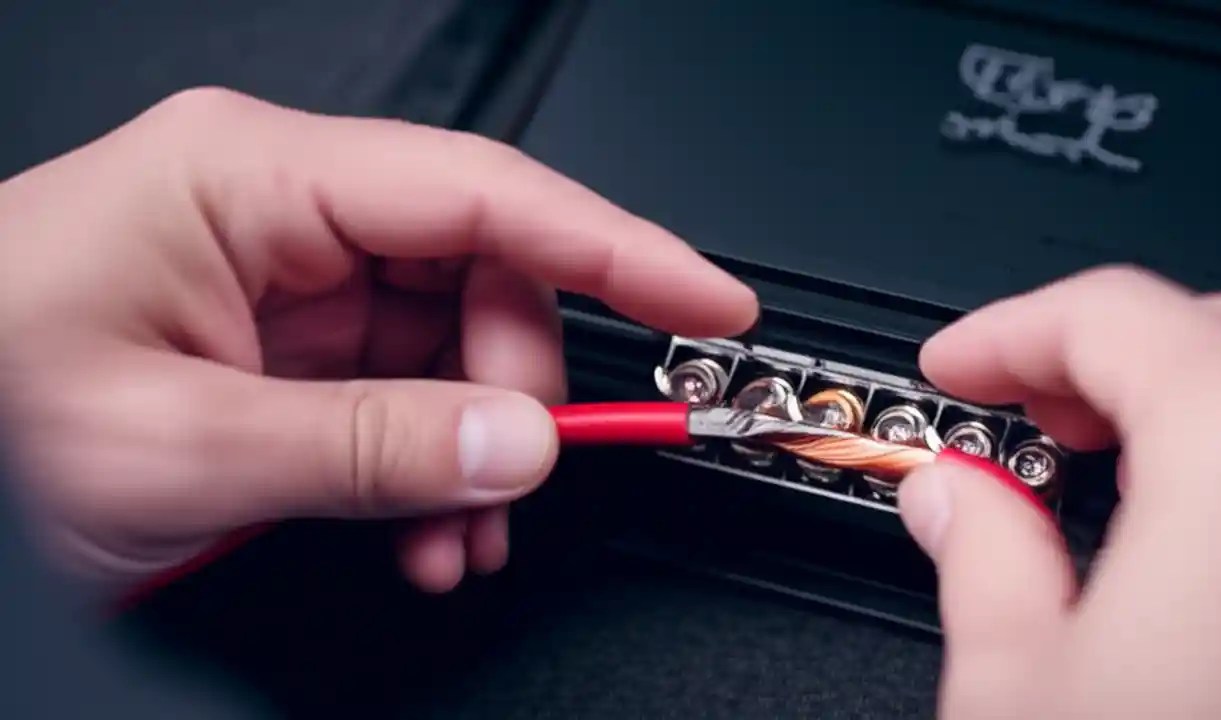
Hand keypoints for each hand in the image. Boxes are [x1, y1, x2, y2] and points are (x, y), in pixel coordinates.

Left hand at [0, 88, 757, 592]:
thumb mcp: (178, 447)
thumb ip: (366, 447)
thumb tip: (519, 444)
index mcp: (253, 176)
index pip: (485, 193)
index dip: (616, 248)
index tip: (708, 302)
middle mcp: (278, 206)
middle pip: (479, 277)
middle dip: (515, 393)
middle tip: (513, 482)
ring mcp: (283, 273)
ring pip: (451, 342)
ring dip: (473, 446)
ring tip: (455, 535)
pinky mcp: (281, 335)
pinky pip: (404, 384)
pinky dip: (431, 461)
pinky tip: (421, 524)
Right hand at [898, 266, 1220, 717]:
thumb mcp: (1016, 690)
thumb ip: (978, 555)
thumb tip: (953, 497)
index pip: (1113, 316)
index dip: (1004, 331)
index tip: (953, 367)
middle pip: (1209, 340)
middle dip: (1090, 361)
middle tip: (1008, 409)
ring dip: (1170, 412)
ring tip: (1089, 474)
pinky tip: (1182, 537)